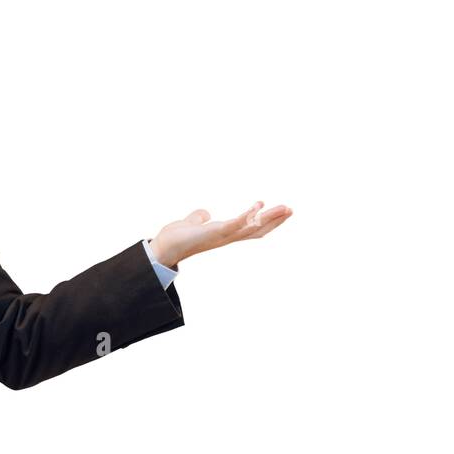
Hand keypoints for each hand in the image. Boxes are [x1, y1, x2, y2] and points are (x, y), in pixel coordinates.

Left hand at [150, 201, 292, 267]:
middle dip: (275, 221)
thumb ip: (199, 218)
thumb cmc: (176, 238)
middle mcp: (226, 237)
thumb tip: (205, 214)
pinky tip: (257, 205)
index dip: (266, 221)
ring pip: (252, 228)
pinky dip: (248, 216)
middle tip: (290, 209)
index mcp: (224, 234)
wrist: (163, 248)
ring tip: (284, 208)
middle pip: (257, 231)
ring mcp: (222, 236)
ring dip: (269, 218)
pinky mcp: (214, 233)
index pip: (250, 229)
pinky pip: (235, 225)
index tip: (279, 210)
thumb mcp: (192, 223)